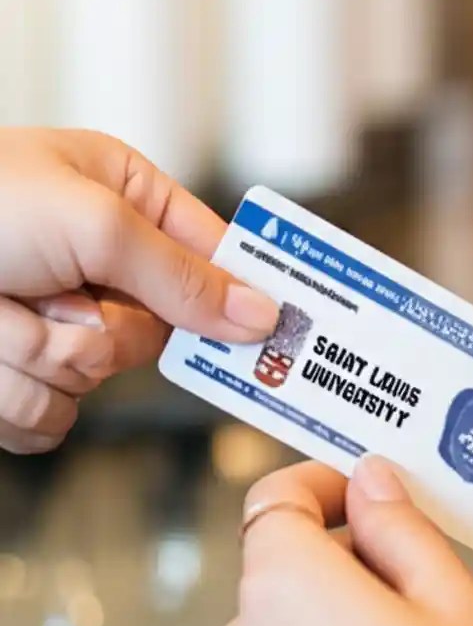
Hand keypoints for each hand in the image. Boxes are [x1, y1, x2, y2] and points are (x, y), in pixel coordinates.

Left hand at [0, 128, 278, 452]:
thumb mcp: (94, 222)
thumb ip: (184, 274)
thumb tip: (262, 312)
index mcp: (125, 205)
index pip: (217, 261)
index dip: (250, 300)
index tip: (292, 336)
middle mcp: (95, 269)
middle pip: (157, 339)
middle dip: (102, 329)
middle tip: (58, 298)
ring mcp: (55, 328)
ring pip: (96, 385)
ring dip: (40, 356)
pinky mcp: (17, 381)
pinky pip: (47, 420)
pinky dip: (9, 393)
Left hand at [203, 457, 472, 625]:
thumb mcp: (455, 606)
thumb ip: (404, 529)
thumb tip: (376, 483)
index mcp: (288, 591)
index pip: (275, 498)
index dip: (324, 481)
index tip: (367, 485)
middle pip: (287, 562)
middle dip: (351, 554)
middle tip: (423, 568)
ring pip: (292, 619)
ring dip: (346, 610)